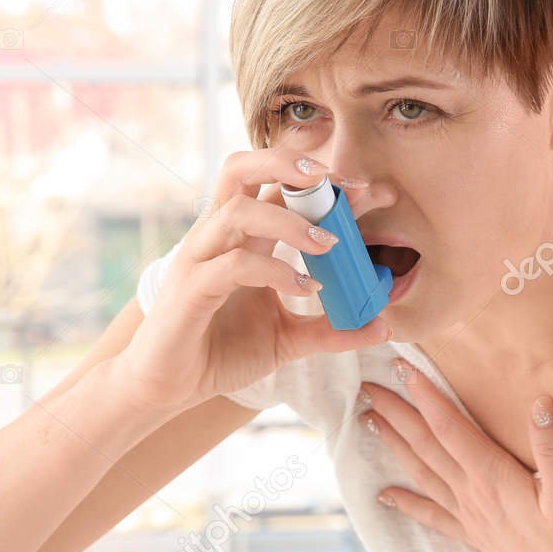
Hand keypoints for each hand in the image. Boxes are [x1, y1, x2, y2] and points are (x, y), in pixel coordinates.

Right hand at [118, 147, 390, 411]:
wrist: (170, 388)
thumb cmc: (220, 352)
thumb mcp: (288, 339)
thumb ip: (330, 329)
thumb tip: (382, 324)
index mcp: (242, 238)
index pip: (278, 188)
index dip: (322, 182)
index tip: (371, 192)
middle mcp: (218, 237)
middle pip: (241, 170)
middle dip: (287, 163)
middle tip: (335, 179)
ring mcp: (200, 259)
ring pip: (237, 211)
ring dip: (289, 220)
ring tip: (330, 243)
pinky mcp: (190, 290)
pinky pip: (232, 265)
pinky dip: (273, 271)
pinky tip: (304, 288)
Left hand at [358, 356, 552, 551]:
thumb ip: (551, 446)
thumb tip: (539, 402)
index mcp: (492, 477)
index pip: (449, 426)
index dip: (424, 394)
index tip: (402, 366)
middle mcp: (472, 495)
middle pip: (425, 446)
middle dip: (396, 413)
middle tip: (366, 387)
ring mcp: (469, 517)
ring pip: (421, 474)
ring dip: (394, 446)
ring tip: (369, 422)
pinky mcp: (474, 536)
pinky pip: (432, 515)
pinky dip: (406, 503)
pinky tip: (384, 496)